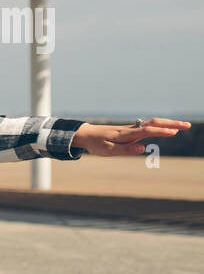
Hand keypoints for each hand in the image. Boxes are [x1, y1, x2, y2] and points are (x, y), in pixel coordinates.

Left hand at [73, 119, 190, 155]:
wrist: (86, 135)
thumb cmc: (96, 144)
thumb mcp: (108, 151)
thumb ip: (125, 150)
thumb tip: (142, 149)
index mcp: (126, 134)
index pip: (147, 131)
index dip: (160, 131)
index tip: (174, 132)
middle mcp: (131, 129)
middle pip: (154, 123)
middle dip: (171, 124)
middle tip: (187, 126)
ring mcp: (131, 128)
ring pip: (153, 123)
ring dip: (168, 123)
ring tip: (182, 126)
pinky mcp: (131, 129)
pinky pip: (149, 125)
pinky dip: (160, 124)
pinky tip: (167, 128)